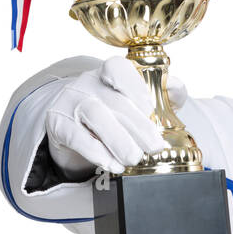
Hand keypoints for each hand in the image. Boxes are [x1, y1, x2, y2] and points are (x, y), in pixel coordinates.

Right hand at [45, 56, 189, 176]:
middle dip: (138, 126)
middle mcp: (87, 83)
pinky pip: (77, 137)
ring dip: (119, 140)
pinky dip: (98, 153)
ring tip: (135, 158)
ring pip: (96, 116)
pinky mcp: (58, 124)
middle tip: (154, 146)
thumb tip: (175, 88)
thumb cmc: (112, 109)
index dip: (135, 86)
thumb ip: (163, 92)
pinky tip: (114, 165)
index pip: (117, 68)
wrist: (71, 123)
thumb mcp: (138, 98)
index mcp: (108, 73)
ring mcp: (70, 102)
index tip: (149, 106)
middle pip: (114, 101)